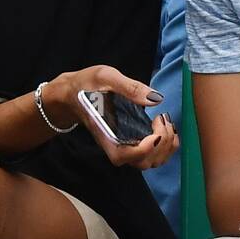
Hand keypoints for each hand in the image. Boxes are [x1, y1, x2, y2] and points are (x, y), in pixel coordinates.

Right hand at [44, 65, 177, 170]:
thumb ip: (129, 87)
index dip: (143, 149)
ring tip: (164, 121)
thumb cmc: (86, 85)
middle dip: (161, 143)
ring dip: (166, 145)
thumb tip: (155, 99)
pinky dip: (166, 144)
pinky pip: (152, 153)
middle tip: (161, 118)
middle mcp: (115, 144)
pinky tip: (165, 126)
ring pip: (150, 161)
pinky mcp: (132, 141)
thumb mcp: (105, 77)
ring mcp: (124, 144)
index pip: (122, 155)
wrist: (73, 93)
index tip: (154, 128)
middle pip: (142, 162)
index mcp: (104, 132)